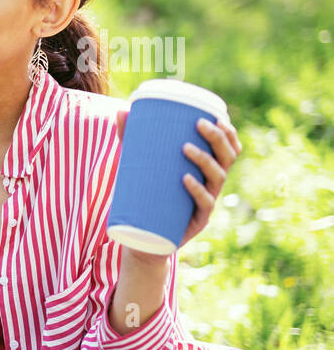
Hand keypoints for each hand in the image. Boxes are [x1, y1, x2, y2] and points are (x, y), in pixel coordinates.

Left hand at [115, 107, 242, 253]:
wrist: (144, 239)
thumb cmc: (146, 196)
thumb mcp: (139, 166)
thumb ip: (131, 139)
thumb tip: (121, 110)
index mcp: (206, 171)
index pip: (228, 150)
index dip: (228, 134)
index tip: (216, 116)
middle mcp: (211, 186)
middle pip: (227, 159)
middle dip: (218, 139)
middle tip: (199, 124)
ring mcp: (206, 203)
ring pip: (218, 178)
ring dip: (206, 160)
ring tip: (186, 148)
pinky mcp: (196, 221)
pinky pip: (204, 204)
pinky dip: (196, 190)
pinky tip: (186, 179)